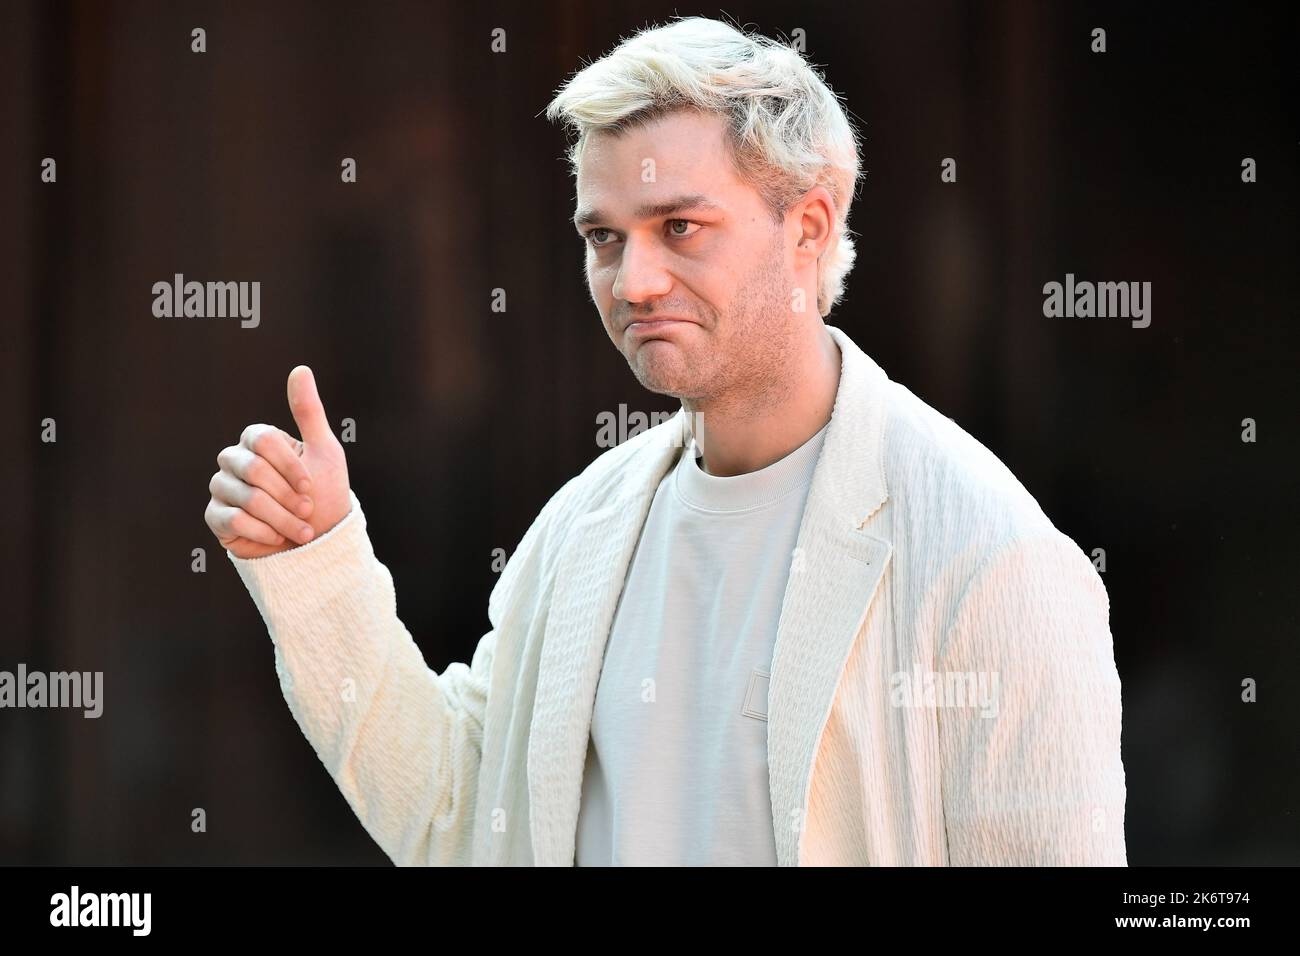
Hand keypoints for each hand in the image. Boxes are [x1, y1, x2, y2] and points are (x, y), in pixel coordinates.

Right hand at [205, 366, 351, 558]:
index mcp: (258, 441)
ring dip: (281, 517)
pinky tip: (277, 538)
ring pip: (246, 497)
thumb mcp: (324, 451)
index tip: (311, 486)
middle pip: (253, 469)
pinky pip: (233, 520)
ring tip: (301, 530)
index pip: (262, 441)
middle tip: (307, 511)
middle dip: (287, 495)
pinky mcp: (216, 517)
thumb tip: (301, 369)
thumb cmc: (324, 495)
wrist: (319, 542)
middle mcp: (235, 461)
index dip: (289, 466)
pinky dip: (263, 532)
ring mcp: (223, 488)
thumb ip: (308, 411)